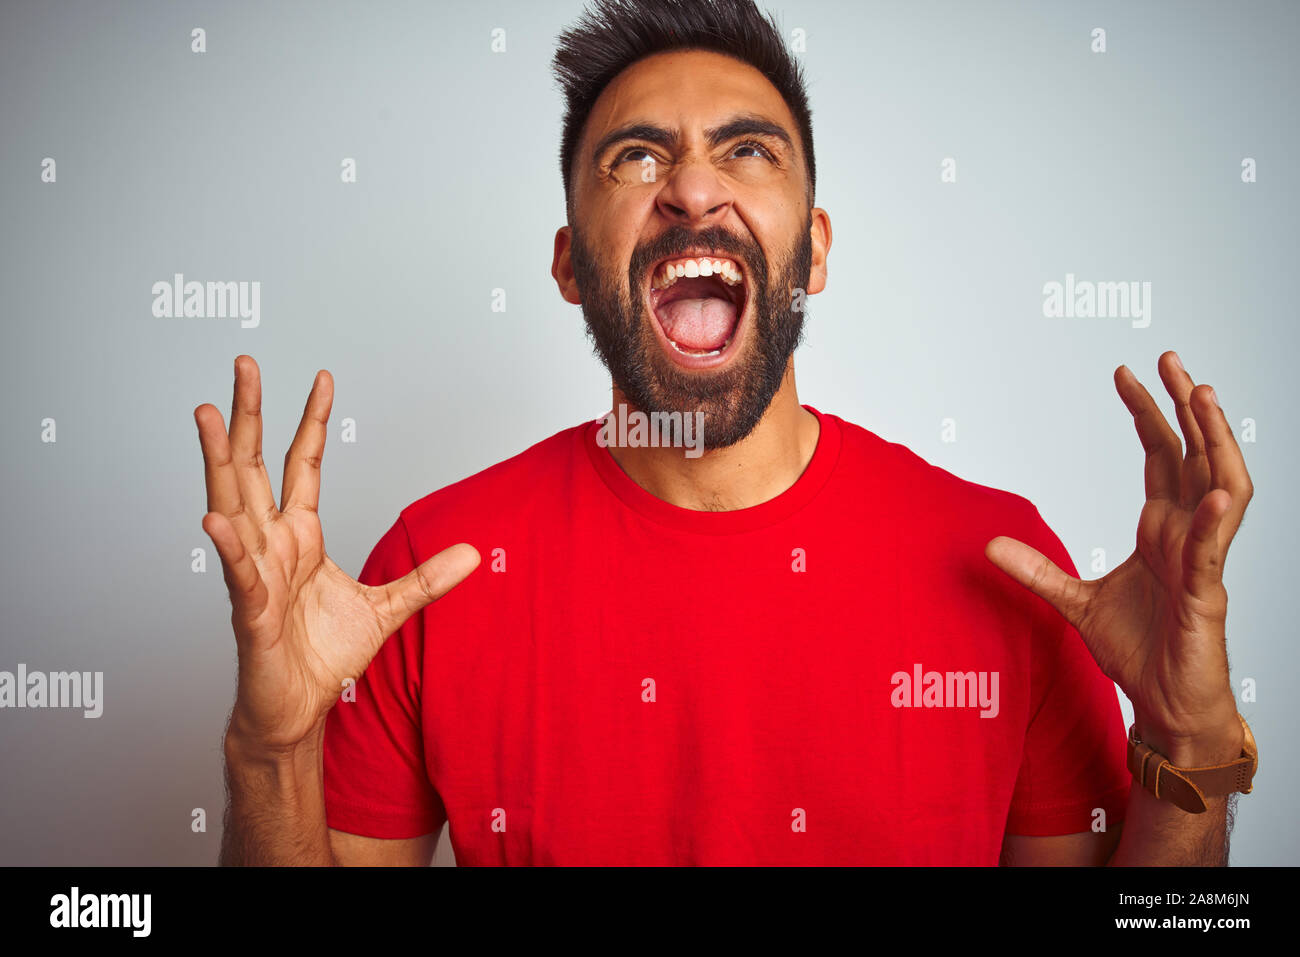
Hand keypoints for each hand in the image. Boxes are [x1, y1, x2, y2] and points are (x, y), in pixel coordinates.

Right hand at [195, 355, 479, 751]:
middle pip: (255, 466)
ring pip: (232, 505)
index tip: (321, 377)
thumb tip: (473, 553)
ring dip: (219, 460)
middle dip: (250, 415)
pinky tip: (216, 518)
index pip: (303, 464)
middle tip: (244, 364)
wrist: (297, 710)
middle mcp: (271, 545)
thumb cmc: (324, 657)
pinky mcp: (249, 613)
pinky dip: (228, 547)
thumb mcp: (388, 609)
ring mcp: (255, 574)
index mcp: (300, 536)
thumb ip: (426, 579)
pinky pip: (237, 574)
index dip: (310, 420)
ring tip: (207, 415)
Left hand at [985, 351, 1252, 766]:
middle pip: (1194, 454)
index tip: (1125, 373)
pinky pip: (1215, 551)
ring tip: (1204, 395)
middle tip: (1170, 358)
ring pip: (1221, 486)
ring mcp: (1202, 561)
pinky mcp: (1207, 595)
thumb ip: (1036, 570)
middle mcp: (1186, 534)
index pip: (1161, 455)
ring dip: (1215, 441)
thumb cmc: (1137, 651)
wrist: (1164, 703)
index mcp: (1160, 530)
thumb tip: (988, 543)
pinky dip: (1217, 520)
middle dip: (1185, 405)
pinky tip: (1218, 494)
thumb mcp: (1074, 602)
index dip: (1147, 413)